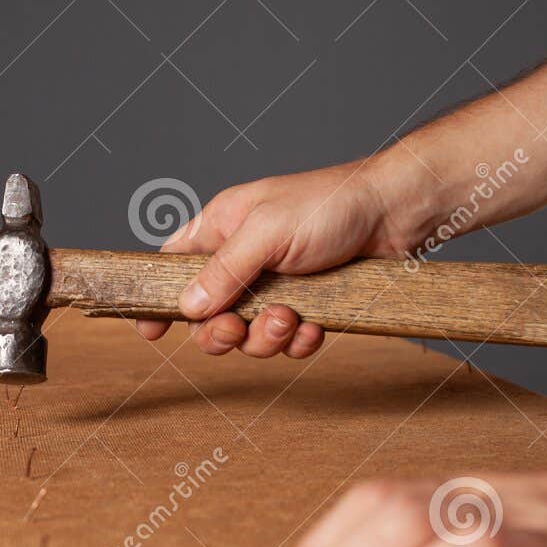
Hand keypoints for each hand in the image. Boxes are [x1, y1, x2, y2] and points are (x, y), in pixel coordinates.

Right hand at [136, 161, 420, 358]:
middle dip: (222, 331)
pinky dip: (299, 341)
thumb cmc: (330, 204)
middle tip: (239, 327)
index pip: (172, 268)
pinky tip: (315, 325)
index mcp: (220, 230)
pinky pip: (287, 342)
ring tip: (292, 317)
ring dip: (267, 337)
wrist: (396, 214)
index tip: (151, 330)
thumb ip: (224, 270)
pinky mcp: (306, 307)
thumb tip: (186, 306)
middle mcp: (242, 261)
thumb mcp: (267, 231)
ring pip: (247, 336)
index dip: (158, 300)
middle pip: (206, 317)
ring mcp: (274, 287)